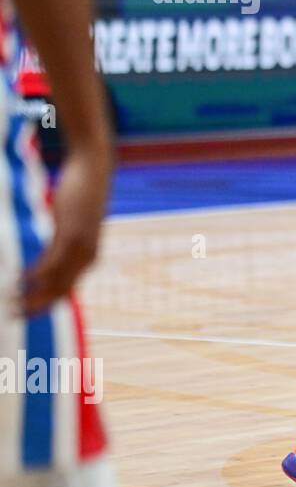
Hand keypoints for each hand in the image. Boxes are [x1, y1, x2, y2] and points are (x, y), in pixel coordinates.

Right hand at [22, 144, 109, 315]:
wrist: (92, 171)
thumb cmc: (80, 196)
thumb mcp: (71, 226)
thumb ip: (62, 242)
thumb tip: (48, 253)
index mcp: (89, 259)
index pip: (67, 291)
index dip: (46, 305)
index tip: (27, 314)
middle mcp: (88, 258)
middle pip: (61, 293)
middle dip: (37, 307)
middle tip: (15, 316)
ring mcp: (80, 248)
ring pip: (55, 281)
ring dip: (33, 294)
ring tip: (12, 302)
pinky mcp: (70, 235)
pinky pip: (51, 261)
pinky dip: (35, 274)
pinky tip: (20, 280)